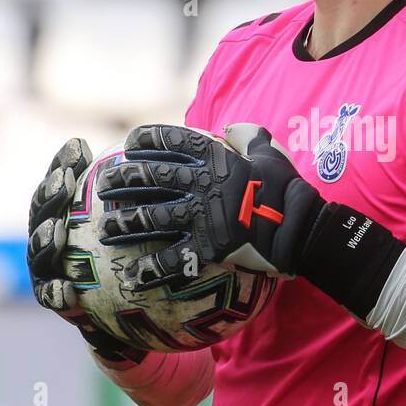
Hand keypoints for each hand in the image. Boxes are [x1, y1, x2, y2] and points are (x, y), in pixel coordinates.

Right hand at [27, 137, 147, 366]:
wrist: (140, 312)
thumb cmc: (149, 258)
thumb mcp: (158, 230)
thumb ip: (153, 202)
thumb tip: (187, 159)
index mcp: (72, 209)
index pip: (66, 178)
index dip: (67, 161)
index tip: (81, 147)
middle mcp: (55, 233)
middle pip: (43, 210)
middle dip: (49, 194)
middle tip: (65, 183)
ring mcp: (49, 265)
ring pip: (38, 250)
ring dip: (43, 240)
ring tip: (56, 233)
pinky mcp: (54, 298)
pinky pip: (51, 296)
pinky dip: (56, 293)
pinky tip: (69, 292)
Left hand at [94, 123, 325, 290]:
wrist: (301, 229)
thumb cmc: (288, 189)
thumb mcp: (269, 152)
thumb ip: (248, 137)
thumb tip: (232, 128)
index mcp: (216, 158)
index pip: (172, 140)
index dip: (147, 140)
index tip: (129, 143)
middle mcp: (202, 184)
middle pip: (150, 177)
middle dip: (122, 179)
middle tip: (103, 185)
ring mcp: (201, 217)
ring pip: (150, 217)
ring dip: (124, 224)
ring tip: (105, 230)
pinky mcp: (207, 249)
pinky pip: (171, 261)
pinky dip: (149, 270)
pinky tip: (131, 277)